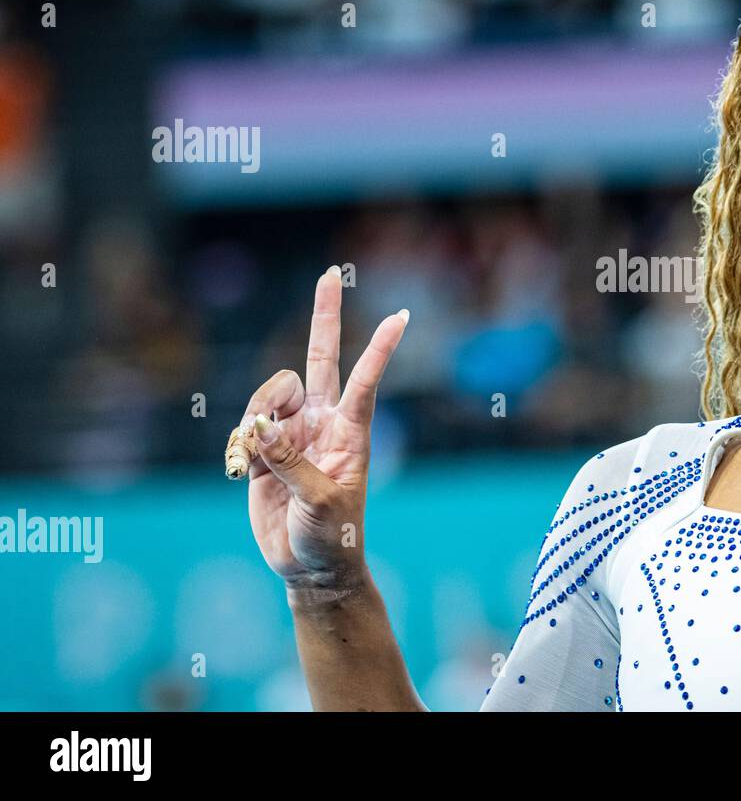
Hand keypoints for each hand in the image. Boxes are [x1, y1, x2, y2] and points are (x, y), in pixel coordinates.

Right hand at [239, 266, 407, 591]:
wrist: (308, 565)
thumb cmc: (332, 536)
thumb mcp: (321, 503)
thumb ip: (291, 464)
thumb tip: (261, 427)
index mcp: (351, 431)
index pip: (365, 379)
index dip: (379, 348)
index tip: (401, 316)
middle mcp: (323, 421)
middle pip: (319, 357)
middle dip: (323, 315)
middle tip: (329, 275)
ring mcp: (291, 432)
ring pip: (268, 394)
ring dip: (256, 415)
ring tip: (254, 456)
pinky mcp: (262, 449)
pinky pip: (243, 427)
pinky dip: (238, 444)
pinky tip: (242, 472)